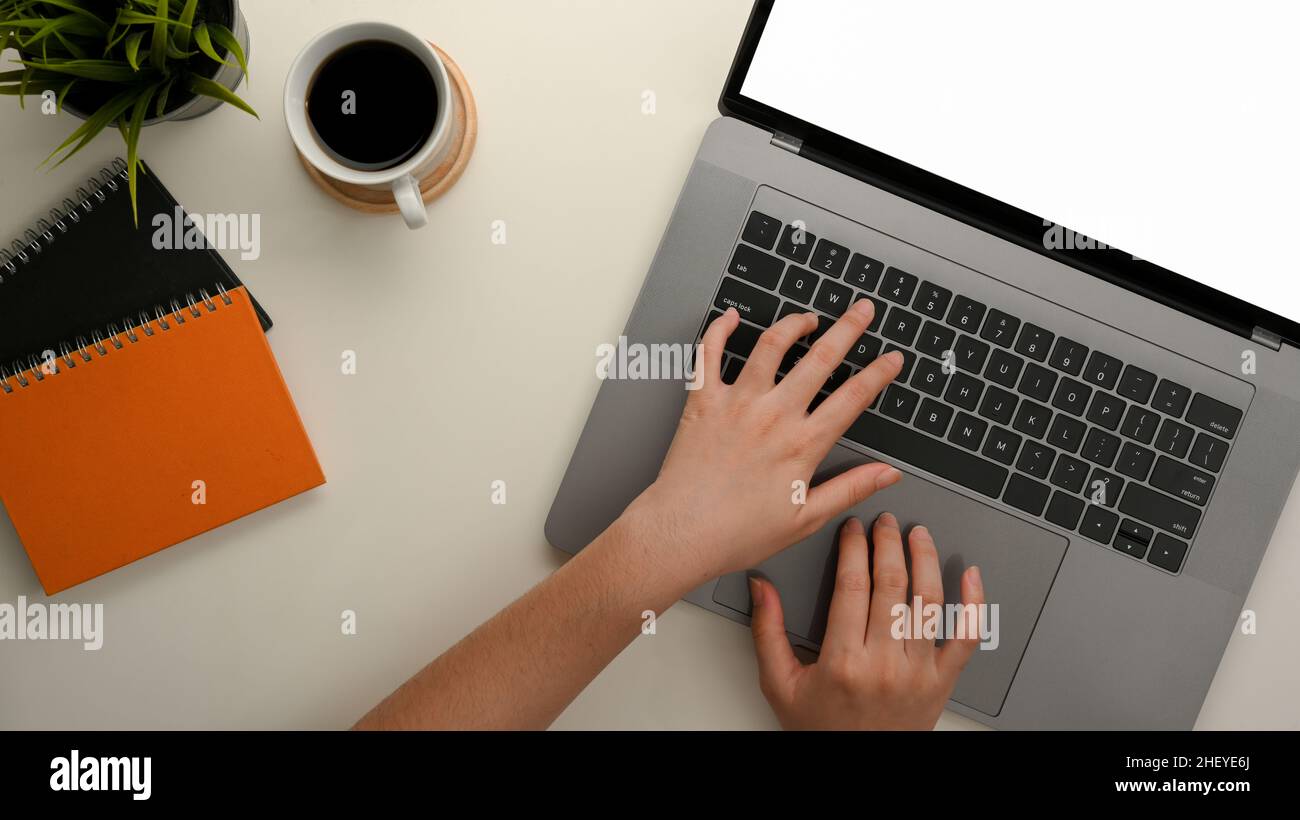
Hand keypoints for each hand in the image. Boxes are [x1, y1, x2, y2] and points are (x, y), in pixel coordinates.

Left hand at [623, 299, 904, 587]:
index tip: (892, 358)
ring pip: (771, 346)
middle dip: (847, 329)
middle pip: (820, 359)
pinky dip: (720, 330)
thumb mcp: (806, 518)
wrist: (681, 533)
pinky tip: (731, 317)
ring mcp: (737, 404)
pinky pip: (709, 355)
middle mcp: (773, 415)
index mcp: (802, 444)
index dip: (878, 374)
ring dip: (793, 324)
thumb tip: (888, 473)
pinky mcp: (703, 402)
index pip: (852, 397)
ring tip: (808, 317)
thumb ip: (850, 489)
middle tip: (862, 310)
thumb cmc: (737, 532)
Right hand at [749, 514, 983, 728]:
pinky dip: (974, 604)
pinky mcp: (942, 682)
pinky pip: (966, 638)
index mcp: (842, 661)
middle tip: (884, 522)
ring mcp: (918, 672)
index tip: (851, 529)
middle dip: (888, 543)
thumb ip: (766, 631)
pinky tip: (971, 577)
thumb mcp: (779, 684)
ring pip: (928, 602)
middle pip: (891, 584)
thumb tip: (760, 586)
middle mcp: (884, 664)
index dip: (853, 548)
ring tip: (919, 534)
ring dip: (925, 559)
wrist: (856, 769)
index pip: (852, 585)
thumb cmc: (820, 730)